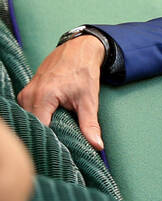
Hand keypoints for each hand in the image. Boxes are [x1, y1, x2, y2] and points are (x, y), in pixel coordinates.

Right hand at [16, 35, 105, 149]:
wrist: (78, 50)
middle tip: (61, 146)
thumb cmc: (84, 72)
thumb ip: (89, 125)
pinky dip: (39, 119)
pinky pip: (28, 112)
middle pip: (32, 126)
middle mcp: (28, 96)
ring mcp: (25, 94)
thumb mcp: (89, 101)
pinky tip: (52, 124)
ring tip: (58, 135)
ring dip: (42, 128)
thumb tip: (97, 145)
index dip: (48, 142)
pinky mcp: (26, 93)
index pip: (38, 129)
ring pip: (29, 120)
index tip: (60, 150)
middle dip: (45, 137)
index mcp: (42, 97)